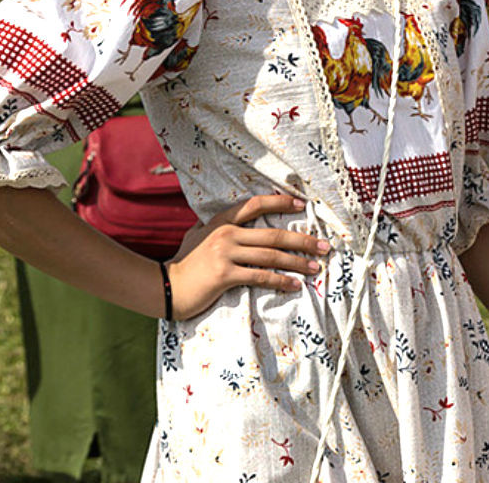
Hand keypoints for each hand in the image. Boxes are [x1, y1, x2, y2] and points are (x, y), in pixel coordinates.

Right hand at [166, 193, 329, 319]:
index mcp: (221, 222)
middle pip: (273, 234)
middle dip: (302, 240)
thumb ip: (216, 227)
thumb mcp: (198, 235)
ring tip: (316, 267)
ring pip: (271, 256)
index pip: (255, 205)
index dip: (280, 202)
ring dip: (297, 262)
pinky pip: (260, 277)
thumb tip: (233, 222)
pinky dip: (280, 281)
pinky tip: (295, 285)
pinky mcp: (225, 275)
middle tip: (324, 245)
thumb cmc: (184, 263)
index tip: (301, 204)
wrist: (164, 286)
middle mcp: (226, 234)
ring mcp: (225, 254)